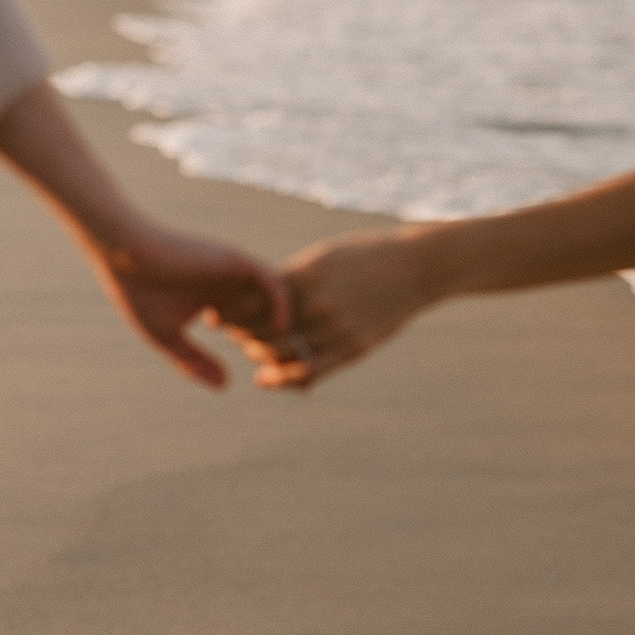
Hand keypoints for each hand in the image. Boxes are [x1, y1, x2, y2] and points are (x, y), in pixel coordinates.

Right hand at [89, 225, 289, 389]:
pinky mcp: (237, 262)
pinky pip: (274, 283)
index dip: (259, 348)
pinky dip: (282, 304)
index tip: (259, 374)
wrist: (125, 256)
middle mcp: (230, 285)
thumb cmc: (139, 294)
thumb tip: (226, 386)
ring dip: (281, 325)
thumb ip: (195, 362)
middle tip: (277, 367)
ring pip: (276, 299)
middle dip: (278, 341)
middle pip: (270, 313)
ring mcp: (235, 273)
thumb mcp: (168, 337)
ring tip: (278, 351)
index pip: (252, 324)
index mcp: (216, 300)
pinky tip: (280, 328)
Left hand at [237, 228, 431, 390]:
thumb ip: (296, 275)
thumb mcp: (328, 256)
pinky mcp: (354, 347)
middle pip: (263, 326)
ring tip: (253, 352)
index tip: (217, 311)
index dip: (232, 308)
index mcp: (308, 273)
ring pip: (282, 351)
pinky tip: (266, 379)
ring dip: (260, 354)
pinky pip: (311, 371)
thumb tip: (264, 287)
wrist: (417, 268)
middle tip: (231, 333)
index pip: (255, 297)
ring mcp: (337, 327)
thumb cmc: (369, 255)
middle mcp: (318, 302)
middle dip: (242, 332)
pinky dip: (284, 378)